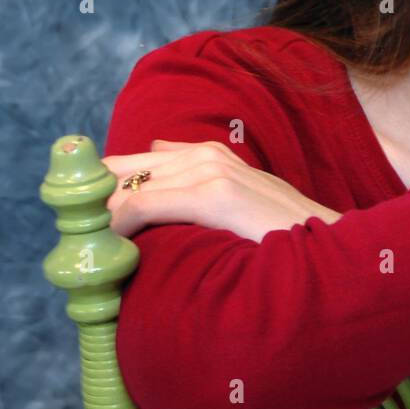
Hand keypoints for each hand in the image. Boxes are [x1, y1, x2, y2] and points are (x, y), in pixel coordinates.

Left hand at [101, 141, 341, 242]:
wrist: (333, 251)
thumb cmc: (286, 240)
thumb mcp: (241, 209)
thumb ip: (201, 194)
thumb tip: (157, 190)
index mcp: (214, 157)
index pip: (137, 161)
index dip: (107, 188)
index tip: (87, 221)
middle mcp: (211, 157)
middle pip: (124, 167)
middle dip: (94, 199)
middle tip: (76, 234)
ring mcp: (214, 172)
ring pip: (130, 184)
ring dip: (102, 214)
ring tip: (84, 244)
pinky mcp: (216, 195)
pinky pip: (144, 203)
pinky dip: (120, 223)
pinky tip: (112, 247)